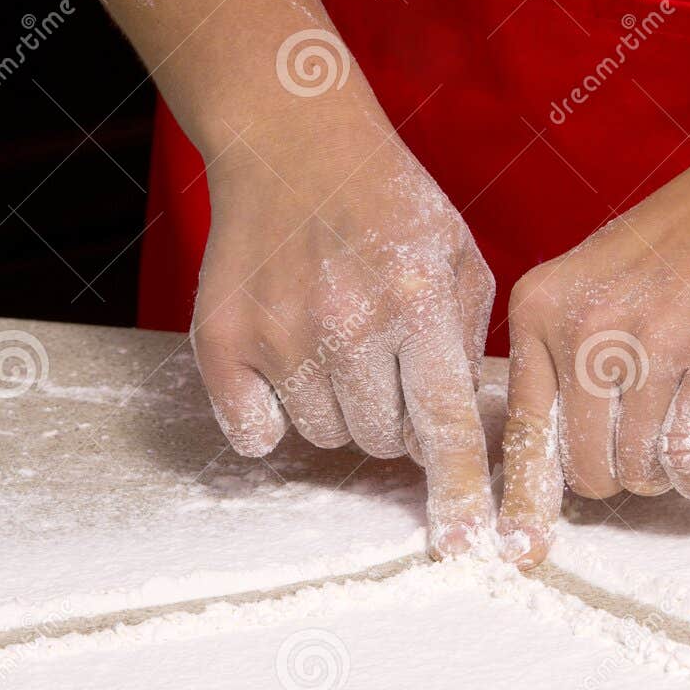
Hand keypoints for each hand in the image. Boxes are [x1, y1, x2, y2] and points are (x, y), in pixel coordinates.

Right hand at [192, 117, 495, 556]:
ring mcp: (278, 332)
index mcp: (416, 302)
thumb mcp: (458, 259)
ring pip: (323, 436)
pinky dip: (269, 415)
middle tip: (381, 359)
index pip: (443, 426)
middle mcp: (347, 322)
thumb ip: (467, 348)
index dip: (457, 493)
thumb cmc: (390, 206)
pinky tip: (282, 360)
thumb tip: (468, 437)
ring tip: (334, 341)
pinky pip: (254, 432)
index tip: (461, 547)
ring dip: (336, 409)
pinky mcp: (221, 338)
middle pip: (381, 442)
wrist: (294, 143)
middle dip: (392, 418)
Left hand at [496, 158, 689, 568]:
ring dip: (667, 474)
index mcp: (541, 308)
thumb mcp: (592, 285)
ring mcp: (651, 343)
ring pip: (639, 468)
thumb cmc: (684, 250)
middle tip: (652, 448)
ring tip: (689, 437)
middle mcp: (585, 327)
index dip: (526, 500)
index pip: (524, 432)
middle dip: (620, 477)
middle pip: (583, 466)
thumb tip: (536, 475)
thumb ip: (559, 362)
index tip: (522, 550)